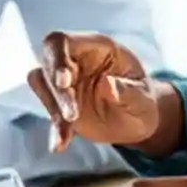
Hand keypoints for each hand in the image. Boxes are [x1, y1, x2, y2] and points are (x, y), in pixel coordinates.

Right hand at [27, 31, 171, 151]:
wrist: (136, 122)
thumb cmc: (143, 102)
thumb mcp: (143, 100)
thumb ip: (128, 92)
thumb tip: (108, 85)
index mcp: (97, 47)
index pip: (62, 41)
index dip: (57, 58)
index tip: (64, 82)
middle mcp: (76, 59)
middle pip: (49, 62)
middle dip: (56, 90)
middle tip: (73, 116)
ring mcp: (66, 81)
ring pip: (42, 85)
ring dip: (53, 109)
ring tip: (67, 135)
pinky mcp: (59, 104)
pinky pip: (49, 112)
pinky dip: (54, 129)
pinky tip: (60, 145)